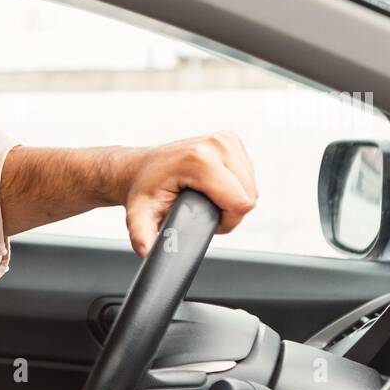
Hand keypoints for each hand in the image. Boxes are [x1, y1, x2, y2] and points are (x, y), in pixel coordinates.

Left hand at [115, 133, 257, 256]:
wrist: (141, 168)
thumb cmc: (144, 190)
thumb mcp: (139, 215)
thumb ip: (141, 235)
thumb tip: (147, 250)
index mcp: (199, 160)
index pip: (240, 203)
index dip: (227, 221)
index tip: (205, 220)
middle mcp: (216, 145)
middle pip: (249, 195)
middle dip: (230, 212)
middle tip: (202, 211)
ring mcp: (225, 139)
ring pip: (251, 186)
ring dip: (233, 199)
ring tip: (205, 198)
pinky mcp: (230, 140)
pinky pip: (248, 174)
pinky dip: (235, 186)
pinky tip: (213, 186)